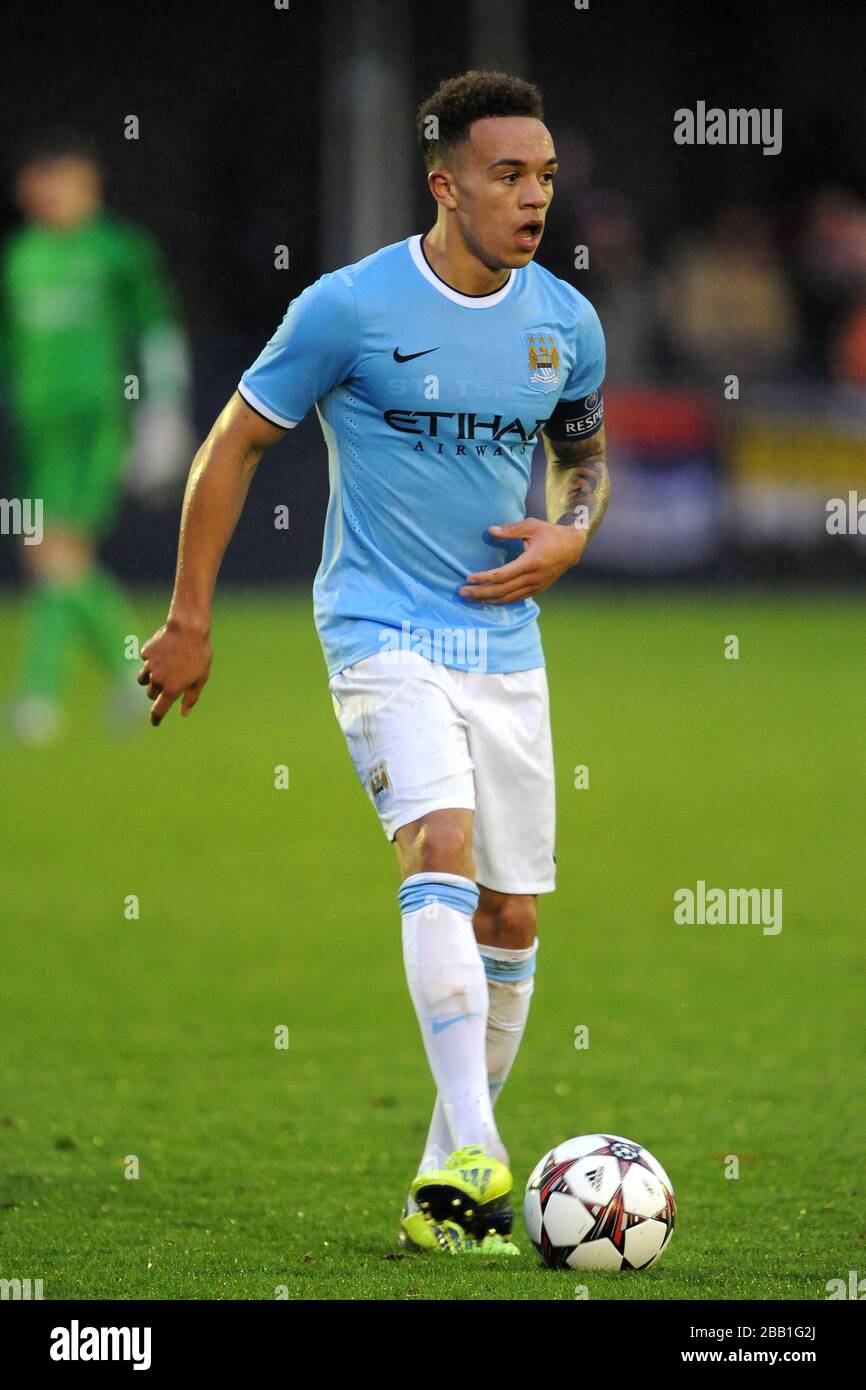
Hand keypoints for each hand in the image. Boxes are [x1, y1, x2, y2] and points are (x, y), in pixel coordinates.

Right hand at [138, 618, 211, 726]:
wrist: (188, 629)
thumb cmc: (199, 654)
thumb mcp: (200, 678)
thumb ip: (191, 697)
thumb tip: (183, 713)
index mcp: (171, 689)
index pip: (158, 711)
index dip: (156, 719)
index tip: (155, 722)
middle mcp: (157, 680)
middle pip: (151, 694)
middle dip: (158, 692)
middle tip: (171, 681)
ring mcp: (149, 666)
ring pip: (143, 679)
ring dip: (150, 678)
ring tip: (164, 668)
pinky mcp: (146, 653)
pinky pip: (145, 661)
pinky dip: (151, 660)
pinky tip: (164, 651)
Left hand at [459, 518, 586, 604]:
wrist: (573, 547)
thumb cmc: (550, 533)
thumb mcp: (532, 526)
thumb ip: (510, 530)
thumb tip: (490, 530)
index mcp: (531, 562)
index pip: (502, 575)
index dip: (484, 578)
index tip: (469, 578)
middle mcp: (533, 578)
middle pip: (502, 590)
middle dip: (480, 593)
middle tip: (462, 592)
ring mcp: (536, 586)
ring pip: (508, 599)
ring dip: (487, 600)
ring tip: (470, 599)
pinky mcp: (537, 590)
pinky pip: (515, 599)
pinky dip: (500, 601)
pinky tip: (487, 600)